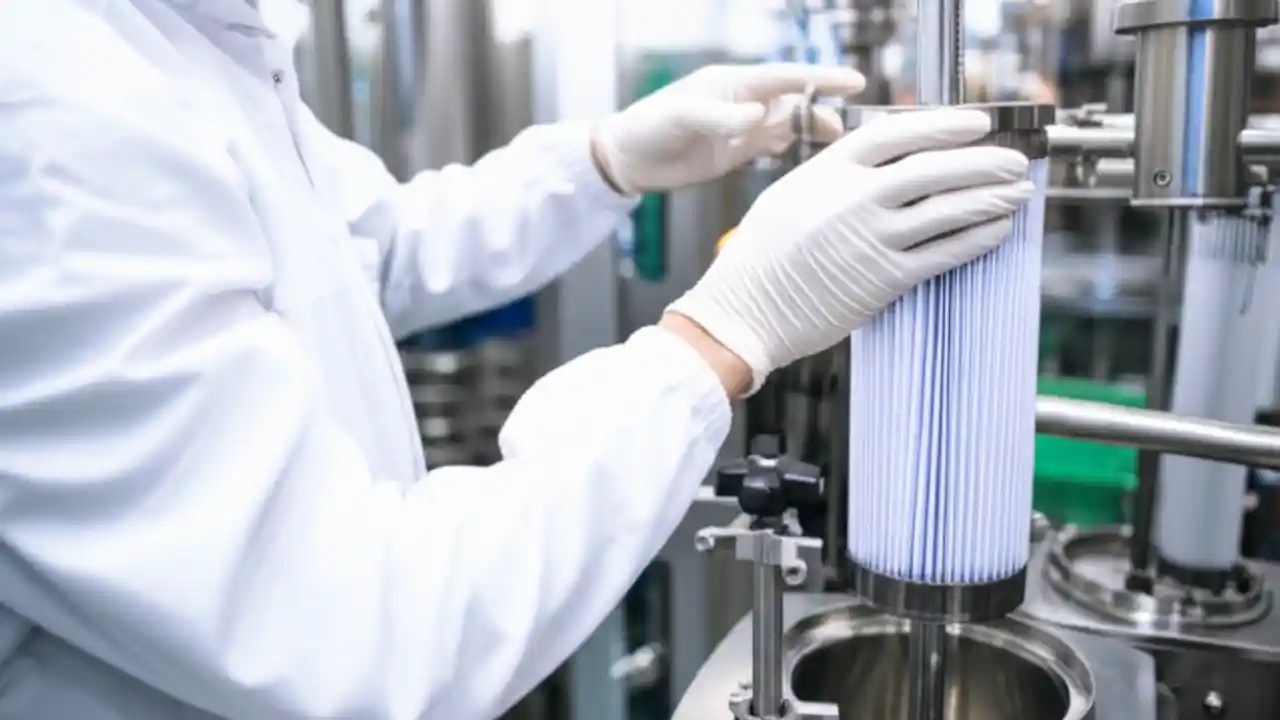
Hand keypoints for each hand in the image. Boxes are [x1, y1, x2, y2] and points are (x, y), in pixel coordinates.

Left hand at [591, 63, 864, 194]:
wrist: (627, 160)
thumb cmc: (648, 128)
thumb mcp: (682, 118)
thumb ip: (721, 117)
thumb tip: (759, 118)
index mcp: (732, 84)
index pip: (785, 78)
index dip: (820, 78)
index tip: (854, 81)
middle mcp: (742, 101)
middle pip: (794, 101)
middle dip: (822, 108)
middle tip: (847, 127)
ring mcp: (740, 127)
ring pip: (788, 124)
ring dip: (811, 130)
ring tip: (836, 142)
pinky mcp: (736, 151)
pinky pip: (773, 144)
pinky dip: (792, 146)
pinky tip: (807, 155)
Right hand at [666, 109, 1034, 393]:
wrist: (744, 311)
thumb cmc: (758, 258)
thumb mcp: (788, 196)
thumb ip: (833, 176)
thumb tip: (881, 166)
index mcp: (827, 171)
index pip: (898, 134)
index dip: (944, 126)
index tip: (975, 124)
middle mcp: (853, 199)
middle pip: (934, 168)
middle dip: (983, 161)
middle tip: (1014, 159)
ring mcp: (872, 239)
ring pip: (948, 209)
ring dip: (991, 197)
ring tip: (1018, 191)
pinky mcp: (884, 279)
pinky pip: (944, 253)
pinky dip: (977, 238)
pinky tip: (997, 229)